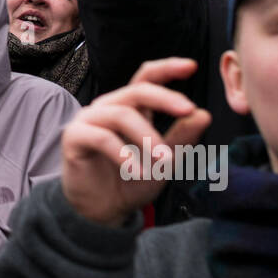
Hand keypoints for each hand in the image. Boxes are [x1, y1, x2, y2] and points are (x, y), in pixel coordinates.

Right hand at [61, 57, 210, 226]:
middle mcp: (108, 107)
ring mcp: (89, 120)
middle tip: (188, 109)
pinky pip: (100, 136)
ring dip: (147, 135)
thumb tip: (203, 114)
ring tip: (164, 160)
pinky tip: (136, 170)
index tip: (192, 66)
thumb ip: (181, 138)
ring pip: (121, 114)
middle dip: (165, 98)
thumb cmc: (131, 182)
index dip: (167, 68)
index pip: (146, 78)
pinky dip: (122, 153)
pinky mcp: (74, 137)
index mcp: (130, 108)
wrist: (103, 211)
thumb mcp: (164, 161)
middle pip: (136, 90)